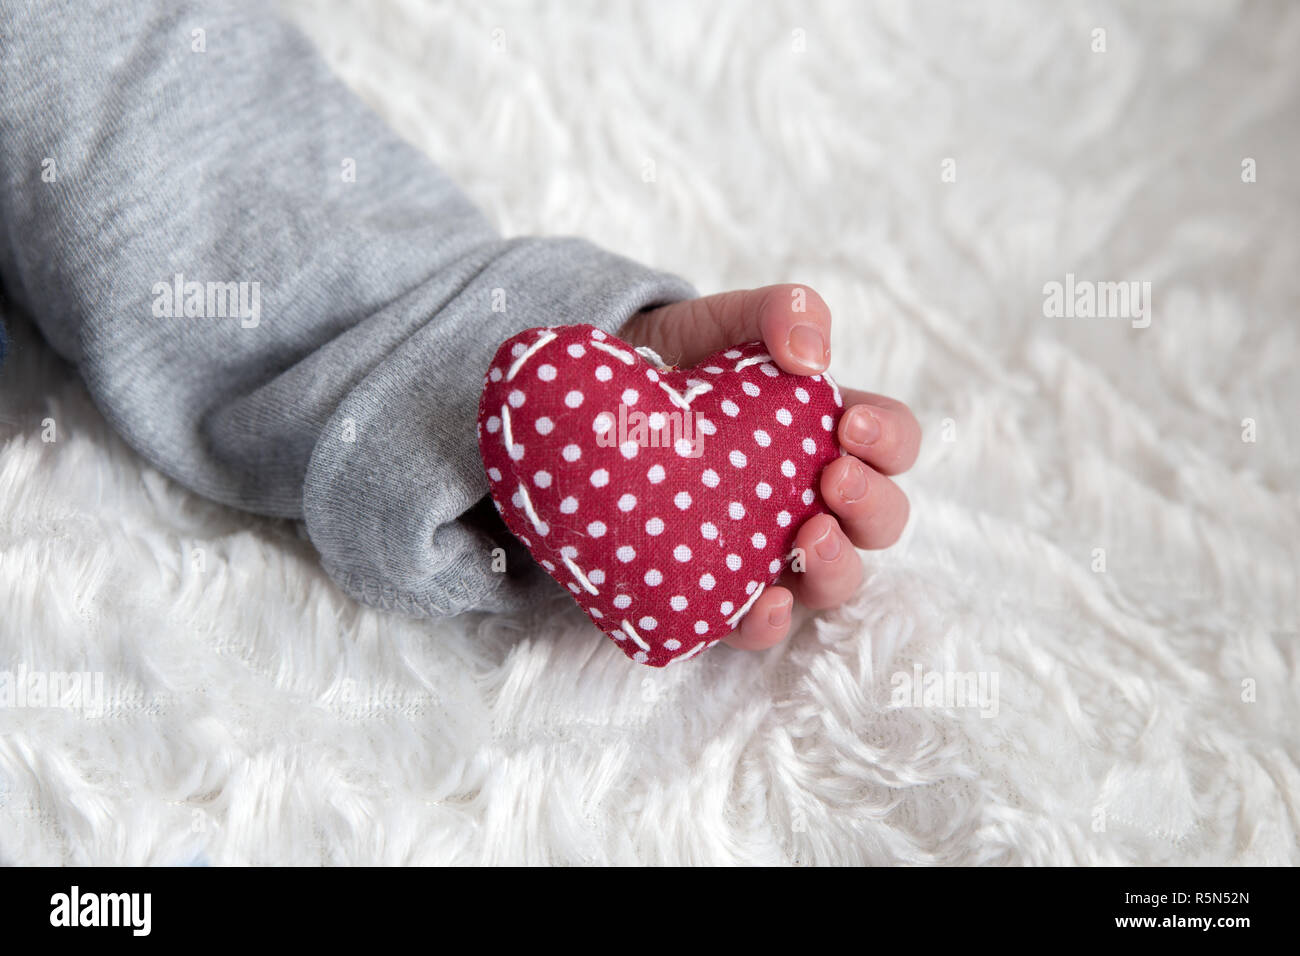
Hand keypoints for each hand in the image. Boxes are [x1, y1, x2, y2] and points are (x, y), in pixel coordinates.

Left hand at [620, 285, 919, 650]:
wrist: (593, 404)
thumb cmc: (681, 361)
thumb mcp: (728, 320)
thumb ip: (781, 312)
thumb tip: (813, 354)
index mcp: (830, 435)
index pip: (894, 445)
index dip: (890, 440)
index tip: (850, 425)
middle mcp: (814, 499)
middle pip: (881, 521)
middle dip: (871, 504)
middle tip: (832, 479)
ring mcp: (771, 550)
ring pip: (836, 582)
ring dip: (837, 567)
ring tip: (809, 540)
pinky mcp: (721, 590)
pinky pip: (757, 627)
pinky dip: (765, 623)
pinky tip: (760, 602)